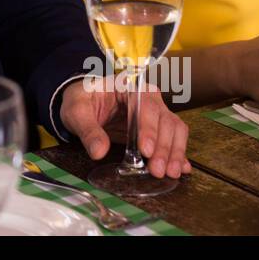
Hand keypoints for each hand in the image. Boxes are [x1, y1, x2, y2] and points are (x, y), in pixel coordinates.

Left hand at [59, 77, 190, 178]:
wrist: (84, 101)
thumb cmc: (82, 100)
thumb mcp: (76, 111)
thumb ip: (87, 130)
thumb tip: (99, 151)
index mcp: (128, 87)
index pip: (145, 106)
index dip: (148, 129)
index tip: (146, 150)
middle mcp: (148, 97)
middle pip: (164, 120)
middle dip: (163, 147)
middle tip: (157, 169)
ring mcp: (155, 112)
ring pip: (174, 129)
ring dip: (175, 152)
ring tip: (170, 173)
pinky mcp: (157, 127)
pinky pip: (174, 137)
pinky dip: (179, 153)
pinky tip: (182, 167)